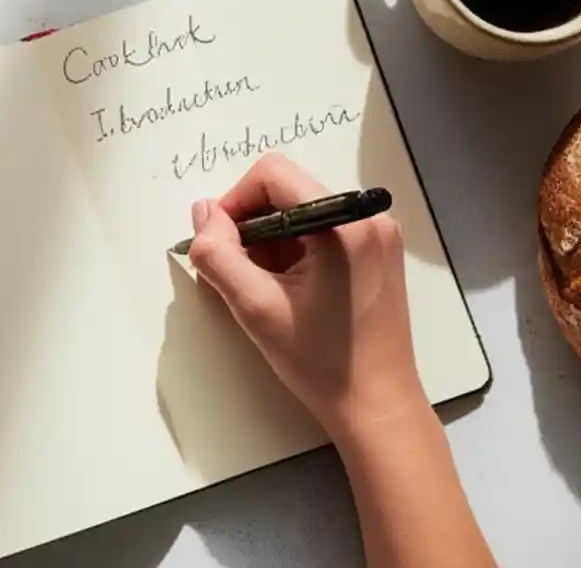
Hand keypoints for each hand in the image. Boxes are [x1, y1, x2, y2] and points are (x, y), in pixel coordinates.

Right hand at [187, 154, 425, 438]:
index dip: (234, 202)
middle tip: (237, 275)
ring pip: (301, 212)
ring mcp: (377, 233)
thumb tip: (203, 213)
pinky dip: (294, 251)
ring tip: (263, 289)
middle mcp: (368, 216)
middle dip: (251, 227)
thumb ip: (218, 254)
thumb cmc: (321, 362)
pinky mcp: (377, 252)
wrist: (377, 405)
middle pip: (287, 190)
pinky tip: (288, 291)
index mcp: (344, 222)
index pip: (272, 174)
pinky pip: (322, 230)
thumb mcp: (255, 308)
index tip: (219, 245)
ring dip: (270, 242)